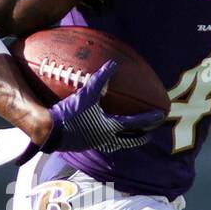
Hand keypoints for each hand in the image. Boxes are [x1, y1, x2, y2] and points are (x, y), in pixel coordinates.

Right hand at [18, 60, 162, 162]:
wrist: (51, 131)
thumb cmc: (71, 114)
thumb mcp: (87, 94)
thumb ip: (101, 78)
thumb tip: (113, 64)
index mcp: (109, 126)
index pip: (135, 123)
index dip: (148, 118)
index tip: (159, 117)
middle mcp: (105, 138)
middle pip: (128, 141)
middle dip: (139, 138)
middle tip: (147, 135)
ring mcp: (94, 143)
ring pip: (115, 145)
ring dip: (123, 141)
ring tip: (126, 138)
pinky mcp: (83, 145)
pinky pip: (101, 144)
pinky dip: (106, 141)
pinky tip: (100, 135)